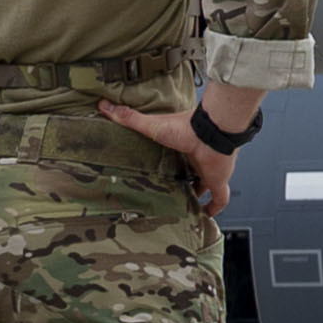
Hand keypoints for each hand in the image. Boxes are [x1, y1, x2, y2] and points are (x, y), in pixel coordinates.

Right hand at [102, 100, 237, 216]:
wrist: (211, 131)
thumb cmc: (184, 127)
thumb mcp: (150, 125)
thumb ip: (128, 118)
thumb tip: (103, 105)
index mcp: (181, 145)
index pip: (174, 157)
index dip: (168, 165)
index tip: (157, 172)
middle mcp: (196, 159)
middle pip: (189, 173)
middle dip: (181, 183)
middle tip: (168, 195)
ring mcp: (209, 171)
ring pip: (203, 187)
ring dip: (195, 197)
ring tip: (183, 209)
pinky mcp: (218, 181)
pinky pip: (219, 199)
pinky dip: (213, 208)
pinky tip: (204, 217)